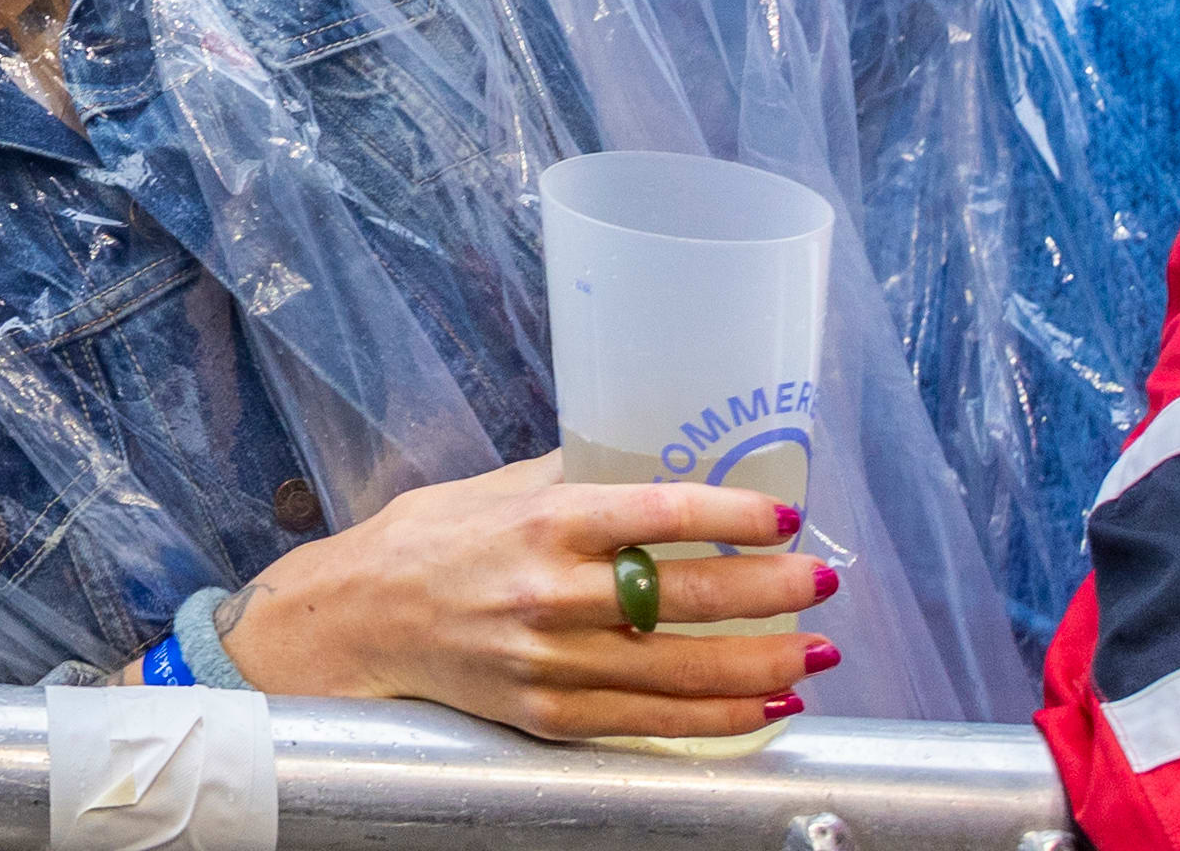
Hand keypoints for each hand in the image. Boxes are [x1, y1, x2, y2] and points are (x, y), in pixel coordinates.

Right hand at [218, 456, 830, 742]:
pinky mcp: (550, 714)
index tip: (783, 517)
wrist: (355, 624)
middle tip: (824, 581)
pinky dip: (720, 715)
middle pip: (685, 597)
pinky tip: (768, 703)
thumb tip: (651, 459)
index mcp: (541, 522)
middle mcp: (551, 592)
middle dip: (771, 591)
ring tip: (819, 651)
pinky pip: (654, 720)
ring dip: (765, 662)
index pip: (656, 513)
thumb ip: (571, 480)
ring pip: (683, 670)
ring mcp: (552, 661)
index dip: (730, 516)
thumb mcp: (493, 489)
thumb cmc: (425, 544)